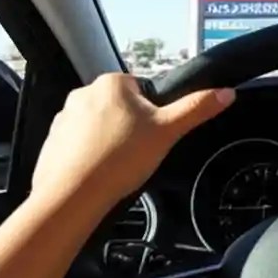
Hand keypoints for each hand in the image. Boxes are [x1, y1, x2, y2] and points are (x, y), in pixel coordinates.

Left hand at [31, 73, 234, 210]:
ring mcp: (63, 118)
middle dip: (128, 127)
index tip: (150, 135)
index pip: (140, 90)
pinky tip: (97, 174)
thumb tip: (226, 93)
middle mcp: (83, 93)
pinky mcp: (51, 142)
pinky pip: (76, 145)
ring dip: (106, 141)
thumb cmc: (121, 158)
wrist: (74, 194)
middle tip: (136, 152)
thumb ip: (196, 108)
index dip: (151, 114)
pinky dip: (87, 157)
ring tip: (116, 166)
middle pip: (118, 107)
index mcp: (112, 83)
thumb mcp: (167, 131)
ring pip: (96, 126)